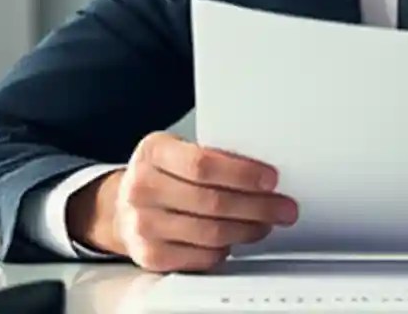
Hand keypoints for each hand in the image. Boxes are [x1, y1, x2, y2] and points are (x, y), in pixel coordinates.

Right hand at [67, 132, 298, 272]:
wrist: (123, 206)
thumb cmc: (161, 174)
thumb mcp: (176, 150)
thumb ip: (211, 156)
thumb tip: (262, 173)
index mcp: (153, 152)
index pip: (203, 164)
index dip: (242, 174)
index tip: (271, 179)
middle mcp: (142, 188)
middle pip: (212, 202)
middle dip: (258, 206)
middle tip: (284, 207)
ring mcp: (143, 224)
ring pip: (210, 232)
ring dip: (248, 229)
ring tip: (266, 223)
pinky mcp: (150, 255)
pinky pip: (201, 256)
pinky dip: (227, 249)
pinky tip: (237, 238)